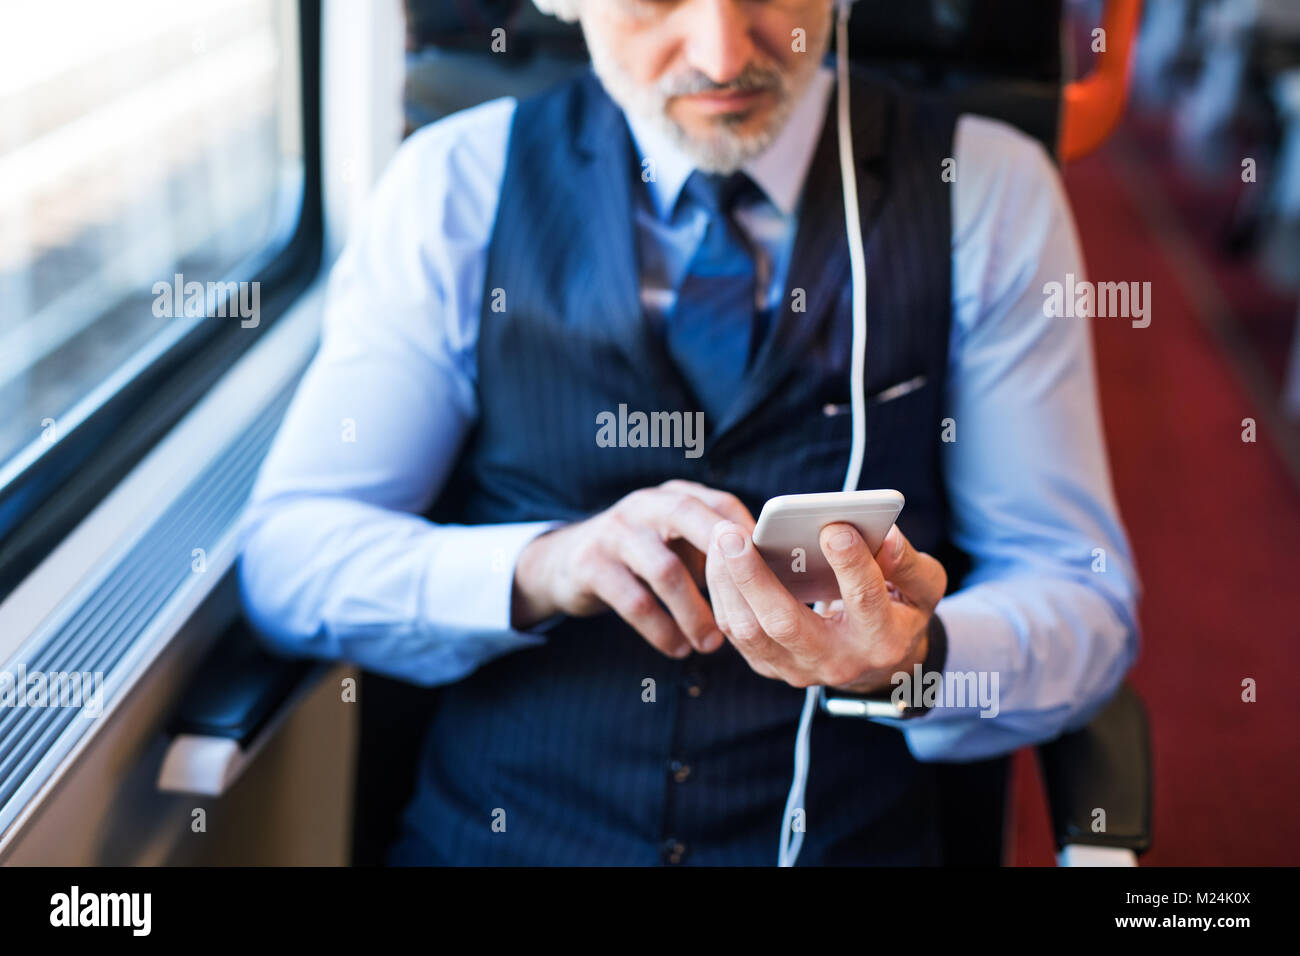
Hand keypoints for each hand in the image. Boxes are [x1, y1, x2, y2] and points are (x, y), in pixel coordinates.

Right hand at [512, 480, 754, 657]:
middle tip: (752, 606)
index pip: (720, 503)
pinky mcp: (590, 564)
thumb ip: (717, 551)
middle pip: (691, 519)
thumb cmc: (643, 557)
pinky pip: (635, 602)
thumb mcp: (677, 543)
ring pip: (665, 571)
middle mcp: (644, 505)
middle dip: (725, 563)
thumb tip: (776, 580)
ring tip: (712, 644)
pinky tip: (678, 648)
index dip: (749, 536)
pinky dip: (662, 630)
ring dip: (694, 613)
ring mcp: (614, 531)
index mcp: (674, 496)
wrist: (565, 563)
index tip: (774, 576)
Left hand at [705, 520, 946, 691]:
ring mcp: (798, 669)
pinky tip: (719, 557)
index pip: (864, 600)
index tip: (833, 526)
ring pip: (749, 630)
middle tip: (733, 535)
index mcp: (882, 641)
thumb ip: (908, 564)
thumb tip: (886, 534)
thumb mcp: (922, 589)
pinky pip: (736, 631)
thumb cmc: (900, 612)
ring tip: (720, 538)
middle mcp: (836, 662)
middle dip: (755, 577)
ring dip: (727, 583)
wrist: (880, 664)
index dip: (850, 563)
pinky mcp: (770, 665)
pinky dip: (723, 592)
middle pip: (785, 624)